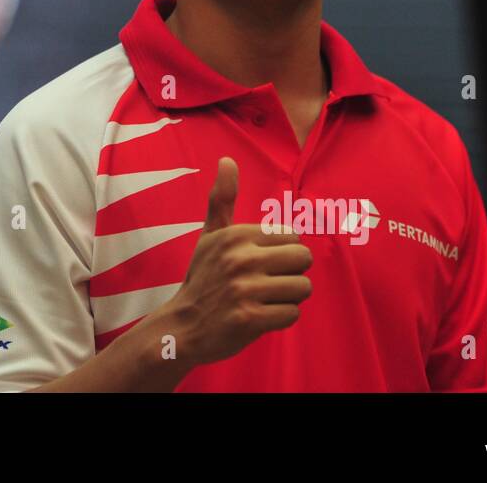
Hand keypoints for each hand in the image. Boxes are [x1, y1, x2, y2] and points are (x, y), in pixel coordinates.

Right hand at [165, 156, 312, 366]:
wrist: (182, 326)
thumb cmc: (203, 278)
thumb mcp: (210, 236)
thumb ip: (221, 199)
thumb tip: (227, 160)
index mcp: (235, 235)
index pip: (292, 236)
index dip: (282, 252)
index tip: (260, 264)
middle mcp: (240, 259)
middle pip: (304, 259)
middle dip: (292, 273)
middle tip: (268, 283)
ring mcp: (245, 289)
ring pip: (302, 288)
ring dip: (288, 298)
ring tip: (264, 299)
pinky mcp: (250, 318)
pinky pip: (292, 313)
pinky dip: (280, 318)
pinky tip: (260, 316)